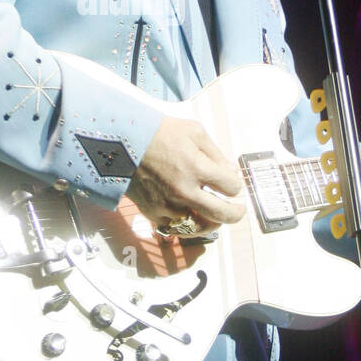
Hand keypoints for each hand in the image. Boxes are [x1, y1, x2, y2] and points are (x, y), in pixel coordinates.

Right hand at [126, 116, 245, 230]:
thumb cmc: (159, 132)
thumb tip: (231, 172)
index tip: (231, 182)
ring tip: (216, 217)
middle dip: (236, 213)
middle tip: (237, 209)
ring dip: (213, 222)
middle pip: (222, 214)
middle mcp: (185, 191)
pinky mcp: (153, 213)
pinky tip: (193, 217)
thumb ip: (216, 153)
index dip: (236, 185)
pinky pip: (177, 229)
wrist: (122, 142)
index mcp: (197, 167)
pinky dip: (188, 226)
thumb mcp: (193, 131)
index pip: (231, 187)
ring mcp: (168, 205)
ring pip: (200, 227)